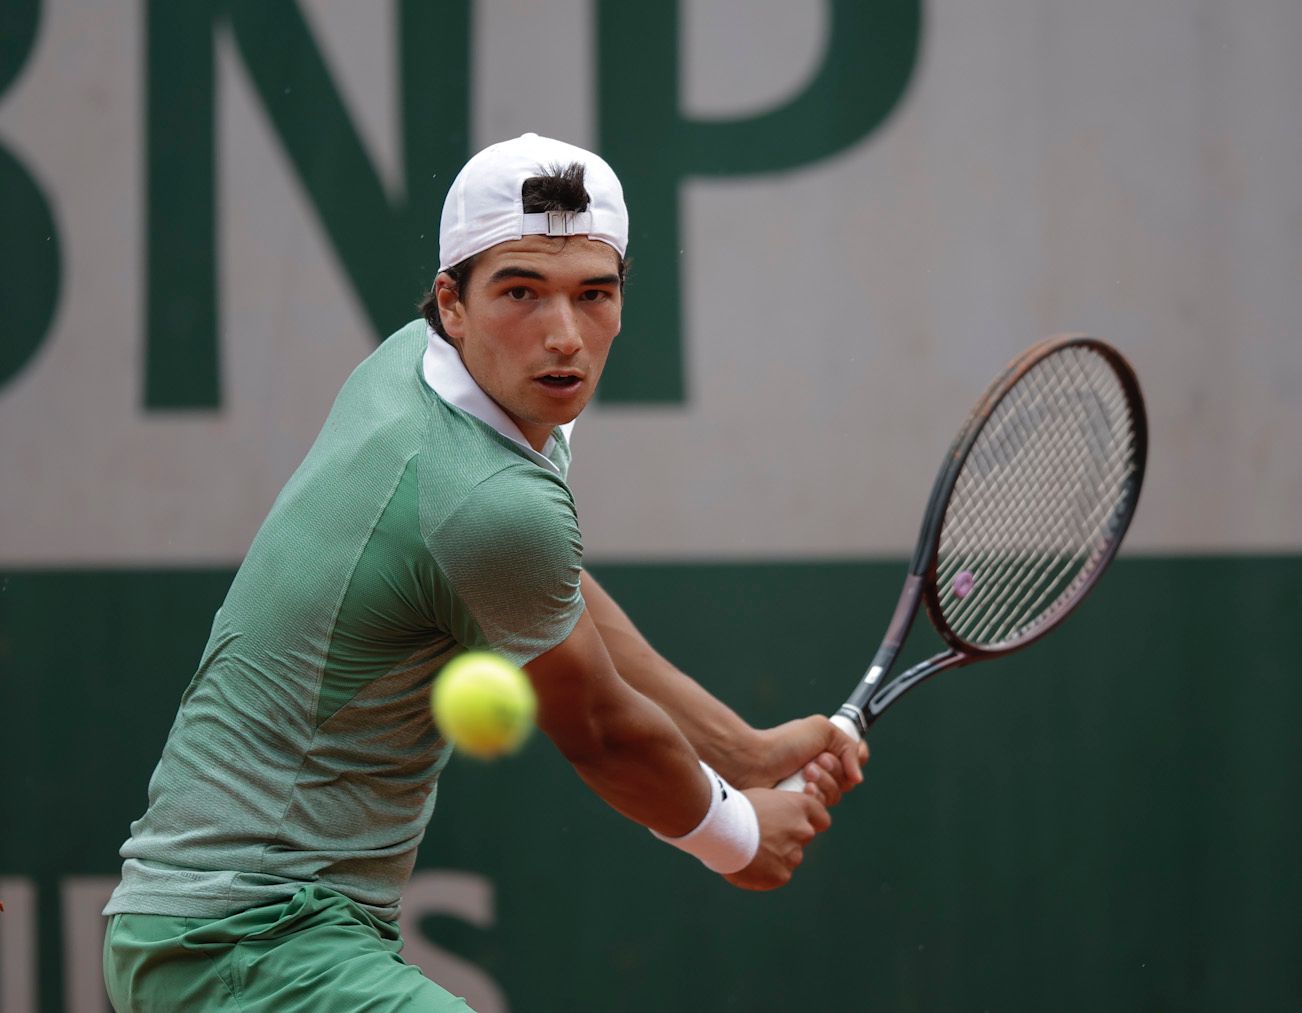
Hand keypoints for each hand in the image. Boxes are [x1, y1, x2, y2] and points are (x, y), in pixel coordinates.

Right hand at [723, 788, 831, 890]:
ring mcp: (794, 855)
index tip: (795, 823)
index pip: (822, 819)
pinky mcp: (781, 875)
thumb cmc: (735, 808)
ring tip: (750, 851)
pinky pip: (777, 875)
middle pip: (803, 839)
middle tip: (763, 837)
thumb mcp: (762, 797)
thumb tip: (777, 817)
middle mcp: (803, 831)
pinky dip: (765, 872)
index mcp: (799, 806)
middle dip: (787, 839)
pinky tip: (748, 864)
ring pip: (789, 858)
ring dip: (776, 856)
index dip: (811, 822)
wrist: (721, 828)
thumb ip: (778, 810)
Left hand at [737, 716, 867, 805]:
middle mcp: (822, 769)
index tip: (841, 754)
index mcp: (827, 749)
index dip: (854, 759)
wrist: (755, 763)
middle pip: (849, 779)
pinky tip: (802, 790)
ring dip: (824, 782)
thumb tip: (858, 778)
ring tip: (805, 772)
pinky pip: (822, 809)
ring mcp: (811, 788)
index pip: (856, 759)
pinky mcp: (802, 806)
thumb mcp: (822, 729)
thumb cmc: (784, 742)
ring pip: (837, 795)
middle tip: (814, 761)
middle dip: (834, 769)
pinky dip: (815, 797)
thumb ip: (849, 746)